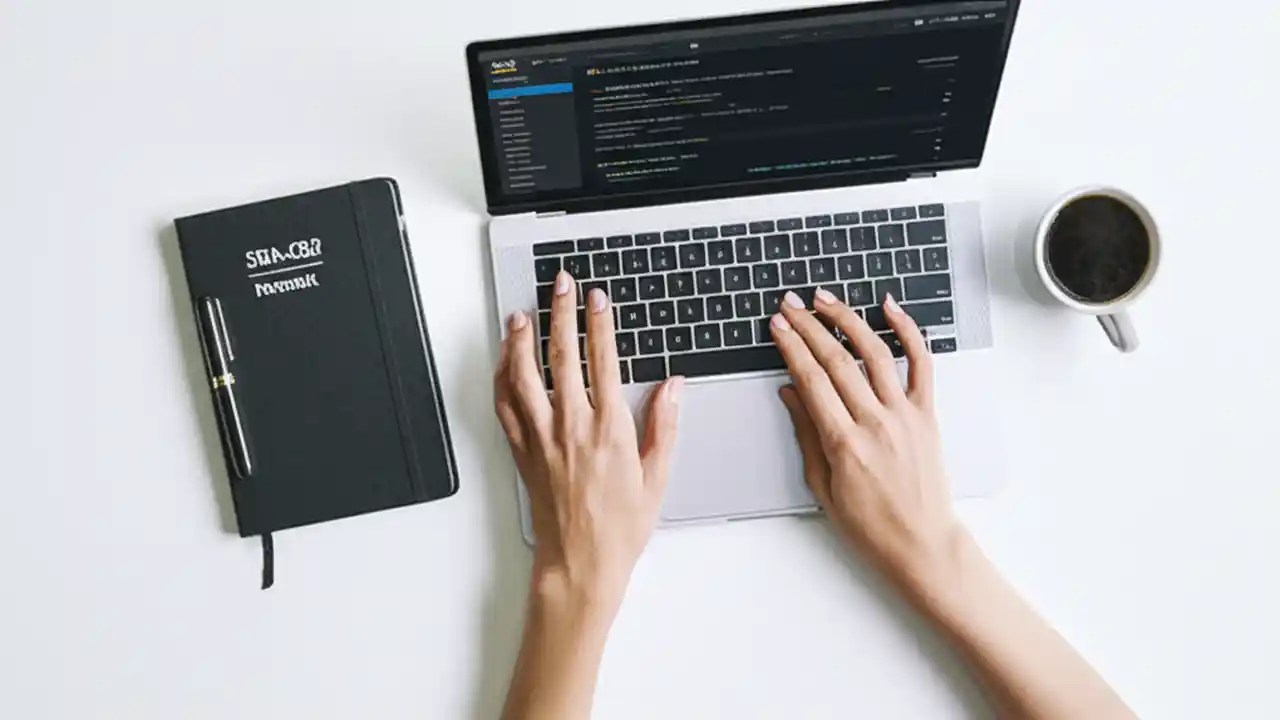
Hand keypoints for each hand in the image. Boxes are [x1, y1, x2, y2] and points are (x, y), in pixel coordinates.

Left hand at [494, 271, 682, 616]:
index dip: (599, 324)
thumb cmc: (620, 528)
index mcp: (609, 430)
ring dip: (522, 340)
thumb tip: (674, 387)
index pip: (602, 361)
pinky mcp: (522, 454)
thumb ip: (664, 426)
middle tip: (560, 285)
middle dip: (561, 314)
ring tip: (523, 314)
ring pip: (525, 376)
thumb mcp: (657, 477)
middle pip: (562, 357)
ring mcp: (542, 439)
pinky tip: (504, 361)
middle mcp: (572, 427)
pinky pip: (506, 408)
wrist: (580, 565)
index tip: (597, 299)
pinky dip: (502, 379)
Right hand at [771, 288, 962, 591]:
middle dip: (809, 327)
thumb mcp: (823, 487)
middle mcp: (876, 423)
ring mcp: (905, 415)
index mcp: (845, 444)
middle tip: (790, 305)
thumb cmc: (871, 526)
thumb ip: (807, 434)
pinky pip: (921, 363)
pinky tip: (889, 308)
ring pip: (874, 352)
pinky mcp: (926, 414)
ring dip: (847, 320)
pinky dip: (907, 331)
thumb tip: (790, 392)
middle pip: (837, 361)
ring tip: (826, 300)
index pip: (811, 380)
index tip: (777, 326)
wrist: (922, 544)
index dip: (791, 347)